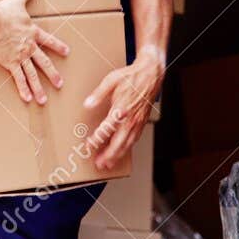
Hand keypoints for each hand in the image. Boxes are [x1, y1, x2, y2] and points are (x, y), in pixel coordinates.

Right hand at [0, 0, 70, 103]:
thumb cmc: (4, 12)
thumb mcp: (18, 0)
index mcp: (32, 33)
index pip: (48, 41)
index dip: (58, 46)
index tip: (66, 52)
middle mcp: (29, 47)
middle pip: (44, 62)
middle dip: (52, 74)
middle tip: (60, 84)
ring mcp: (21, 56)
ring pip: (32, 74)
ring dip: (39, 87)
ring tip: (44, 99)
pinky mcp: (10, 63)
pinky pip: (18, 78)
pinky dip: (23, 88)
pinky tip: (27, 99)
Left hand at [83, 45, 163, 169]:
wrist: (151, 74)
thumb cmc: (130, 76)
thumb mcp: (111, 81)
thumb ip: (98, 94)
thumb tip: (87, 104)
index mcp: (121, 108)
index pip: (107, 129)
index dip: (97, 139)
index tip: (88, 146)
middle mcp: (130, 118)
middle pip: (119, 142)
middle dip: (109, 155)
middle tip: (99, 165)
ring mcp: (138, 121)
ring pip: (128, 143)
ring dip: (118, 155)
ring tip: (108, 164)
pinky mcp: (142, 121)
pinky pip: (134, 138)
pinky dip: (127, 148)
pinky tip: (121, 152)